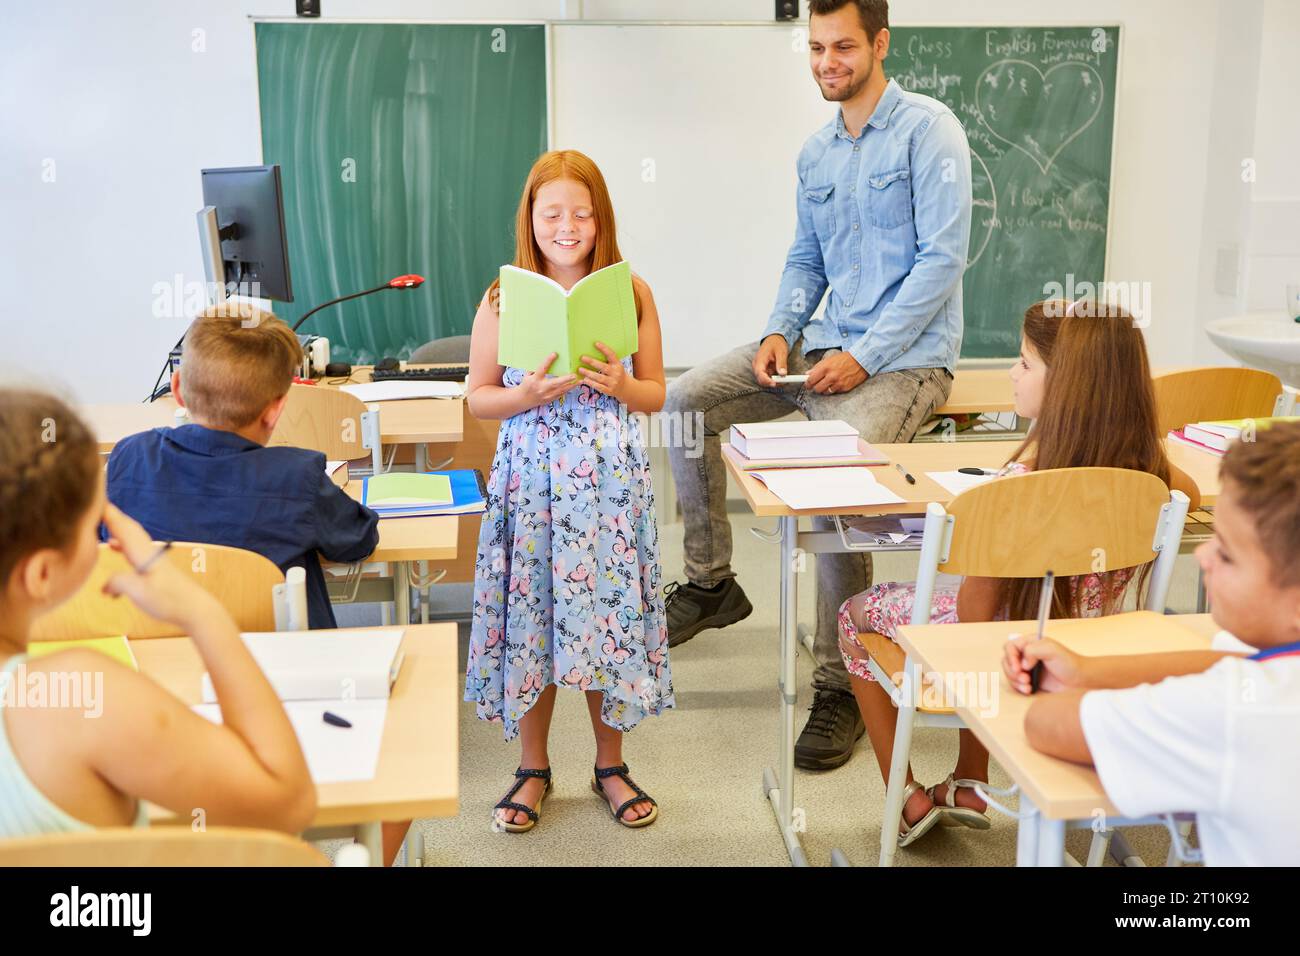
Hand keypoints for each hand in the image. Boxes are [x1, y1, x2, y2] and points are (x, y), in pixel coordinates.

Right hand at [101, 503, 220, 626]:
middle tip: (95, 503)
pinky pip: (133, 549)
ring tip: (101, 520)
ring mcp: (153, 560)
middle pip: (128, 528)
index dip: (108, 514)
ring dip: (116, 527)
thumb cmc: (169, 601)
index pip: (123, 528)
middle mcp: (148, 552)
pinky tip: (113, 547)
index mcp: (143, 554)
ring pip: (131, 537)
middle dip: (112, 515)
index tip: (94, 498)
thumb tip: (105, 586)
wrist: (195, 609)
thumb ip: (119, 583)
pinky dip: (121, 543)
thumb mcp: (139, 593)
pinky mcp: (156, 569)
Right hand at [520, 352, 579, 407]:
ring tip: (581, 380)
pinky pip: (561, 394)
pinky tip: (575, 385)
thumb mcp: (527, 376)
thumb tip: (546, 360)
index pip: (542, 369)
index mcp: (535, 379)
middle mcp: (542, 388)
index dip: (548, 361)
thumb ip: (536, 369)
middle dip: (566, 379)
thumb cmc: (526, 385)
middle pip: (555, 383)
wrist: (523, 400)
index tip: (555, 354)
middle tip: (574, 375)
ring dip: (572, 385)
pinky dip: (568, 389)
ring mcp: (547, 395)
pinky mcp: (550, 399)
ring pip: (561, 390)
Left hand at [578, 341, 630, 401]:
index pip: (611, 355)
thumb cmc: (616, 374)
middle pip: (603, 367)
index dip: (604, 349)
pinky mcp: (609, 391)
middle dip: (592, 362)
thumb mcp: (615, 366)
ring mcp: (613, 383)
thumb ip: (607, 361)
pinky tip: (584, 379)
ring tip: (580, 369)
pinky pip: (599, 387)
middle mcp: (616, 373)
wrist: (624, 388)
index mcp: (617, 365)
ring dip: (589, 373)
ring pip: (599, 377)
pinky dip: (591, 383)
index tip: (596, 343)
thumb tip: (592, 352)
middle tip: (582, 358)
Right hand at [752, 334, 789, 386]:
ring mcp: (759, 368)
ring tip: (784, 378)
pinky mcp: (762, 369)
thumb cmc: (776, 343)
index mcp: (760, 359)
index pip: (760, 373)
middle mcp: (757, 365)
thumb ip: (781, 363)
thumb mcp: (781, 352)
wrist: (774, 339)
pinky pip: (766, 377)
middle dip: (771, 383)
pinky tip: (780, 376)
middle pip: (760, 379)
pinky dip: (773, 379)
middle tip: (783, 382)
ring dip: (773, 381)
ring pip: (763, 380)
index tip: (775, 383)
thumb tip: (783, 374)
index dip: (767, 380)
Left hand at [806, 351, 866, 394]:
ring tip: (827, 383)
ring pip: (825, 392)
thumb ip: (817, 367)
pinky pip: (834, 392)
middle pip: (816, 389)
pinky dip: (833, 389)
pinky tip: (836, 383)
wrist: (861, 360)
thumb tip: (807, 374)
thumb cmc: (845, 359)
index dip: (807, 383)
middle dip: (815, 387)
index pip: (811, 380)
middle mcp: (831, 376)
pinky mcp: (844, 388)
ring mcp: (838, 383)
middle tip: (816, 384)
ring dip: (824, 389)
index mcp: (825, 367)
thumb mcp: (829, 359)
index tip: (806, 384)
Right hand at [1002, 634, 1084, 694]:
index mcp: (1030, 643)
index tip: (1018, 667)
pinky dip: (1019, 687)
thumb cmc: (1069, 663)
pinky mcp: (1030, 680)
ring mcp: (1028, 668)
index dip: (1010, 657)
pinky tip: (1028, 690)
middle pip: (1006, 661)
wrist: (1080, 681)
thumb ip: (1032, 650)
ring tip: (1027, 685)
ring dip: (1015, 681)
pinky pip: (1016, 683)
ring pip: (1009, 673)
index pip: (1010, 646)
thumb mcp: (1051, 650)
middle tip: (1024, 678)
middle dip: (1012, 671)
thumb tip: (1022, 663)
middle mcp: (1027, 654)